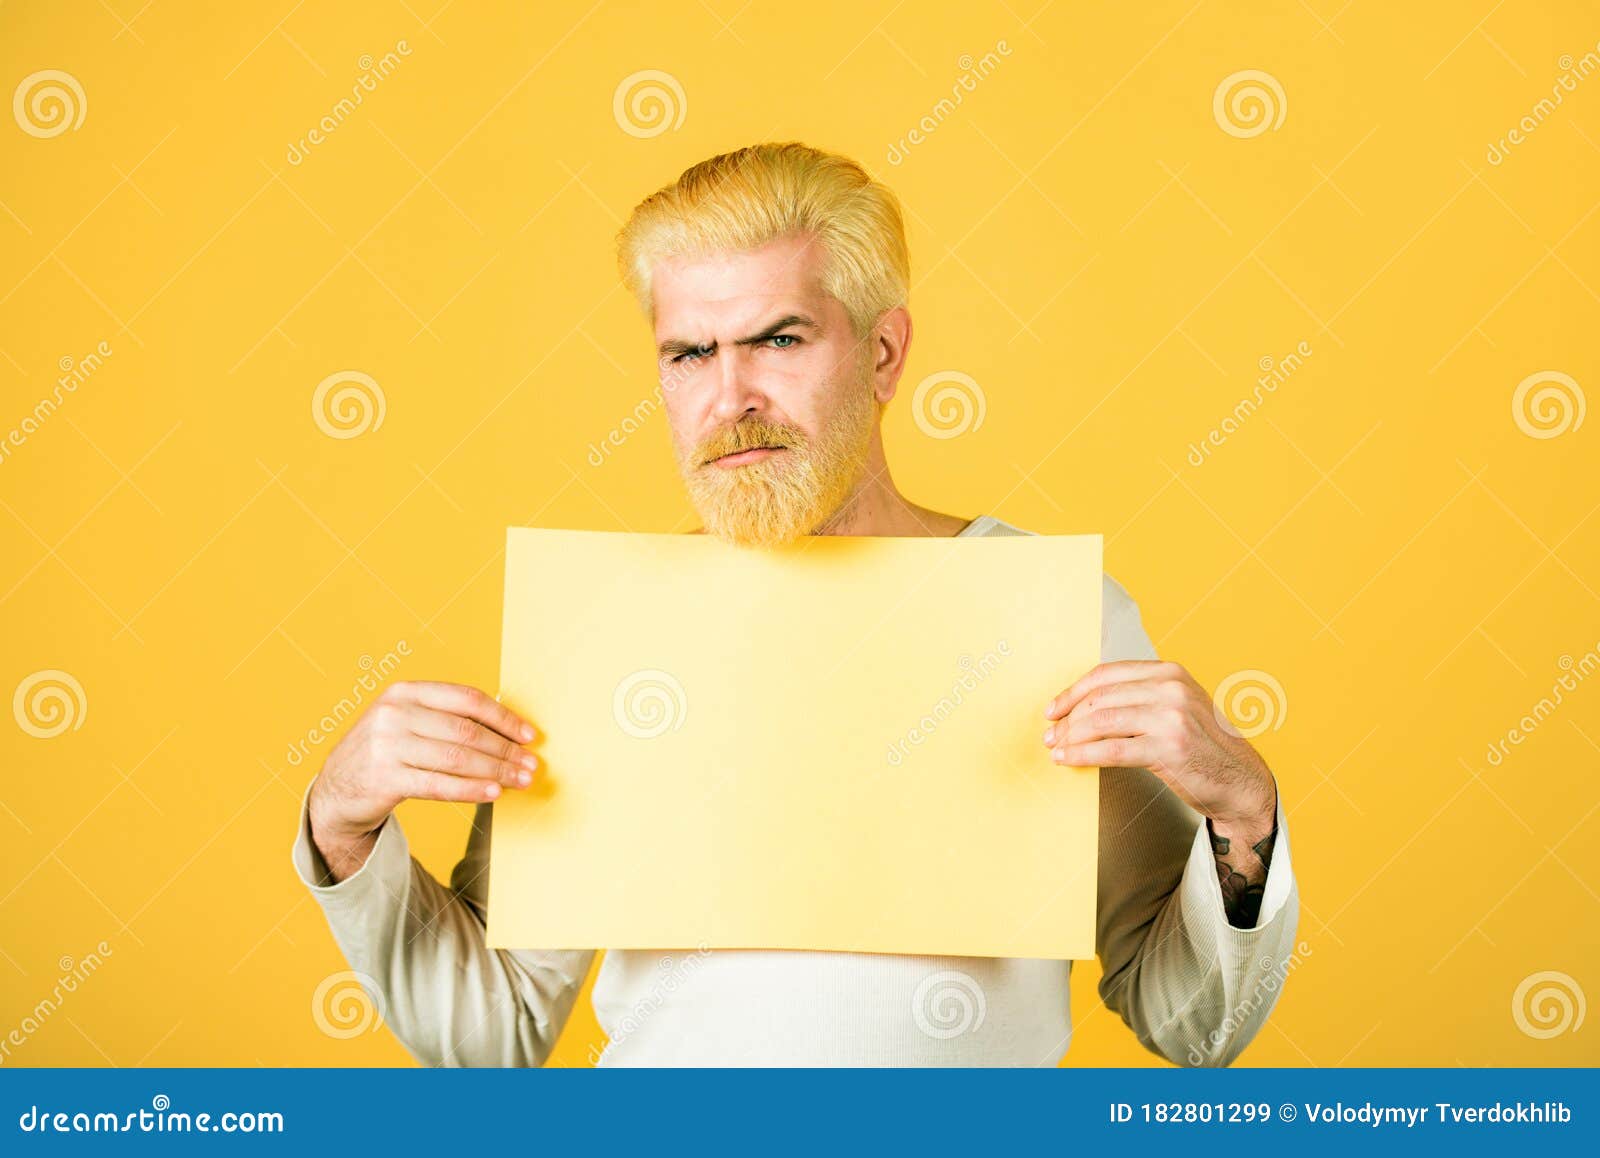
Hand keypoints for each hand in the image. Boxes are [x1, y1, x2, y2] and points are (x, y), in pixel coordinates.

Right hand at [307, 681, 538, 880]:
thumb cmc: (384, 753)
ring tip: (521, 780)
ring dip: (496, 771)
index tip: (529, 735)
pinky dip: (471, 789)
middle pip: (466, 730)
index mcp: (406, 692)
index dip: (504, 717)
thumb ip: (446, 718)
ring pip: (457, 758)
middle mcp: (395, 713)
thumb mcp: (406, 722)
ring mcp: (386, 745)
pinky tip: (494, 793)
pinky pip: (439, 785)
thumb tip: (507, 730)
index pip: (467, 699)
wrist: (335, 790)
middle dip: (505, 750)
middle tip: (531, 765)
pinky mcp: (384, 778)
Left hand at [1043, 660, 1279, 926]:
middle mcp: (1171, 688)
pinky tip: (1068, 759)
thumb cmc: (1203, 747)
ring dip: (1069, 737)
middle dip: (1066, 718)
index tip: (1053, 709)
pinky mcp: (1168, 748)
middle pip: (1099, 697)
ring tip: (1055, 748)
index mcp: (1169, 672)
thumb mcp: (1176, 708)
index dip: (1072, 692)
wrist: (1241, 781)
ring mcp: (1171, 717)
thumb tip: (1082, 706)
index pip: (1106, 674)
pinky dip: (1082, 755)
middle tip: (1050, 734)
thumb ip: (1139, 698)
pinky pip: (1110, 749)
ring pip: (1100, 721)